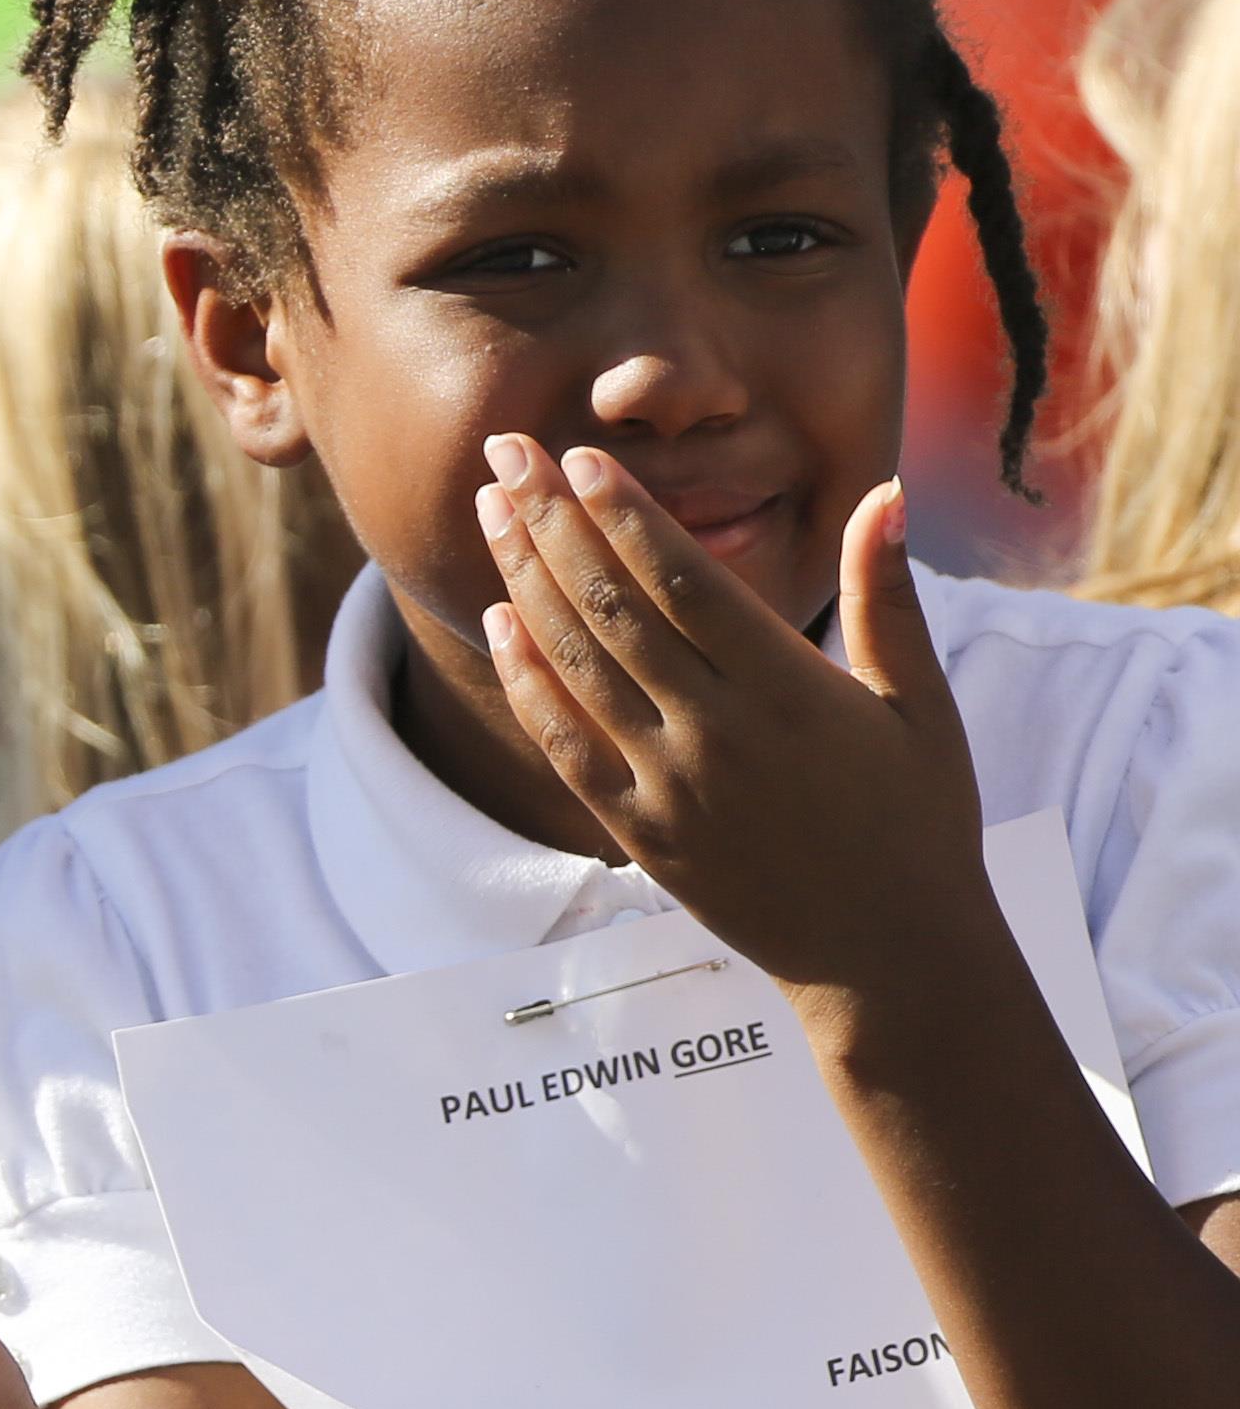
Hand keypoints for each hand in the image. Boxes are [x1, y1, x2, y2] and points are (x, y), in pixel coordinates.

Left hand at [480, 454, 990, 993]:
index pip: (683, 580)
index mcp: (790, 690)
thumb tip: (885, 493)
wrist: (888, 957)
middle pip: (610, 608)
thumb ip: (888, 599)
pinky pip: (563, 744)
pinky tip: (497, 620)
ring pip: (575, 666)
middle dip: (549, 522)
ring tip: (487, 512)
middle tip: (501, 451)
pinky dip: (526, 679)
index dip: (621, 513)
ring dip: (522, 582)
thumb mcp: (922, 705)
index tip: (575, 456)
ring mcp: (668, 785)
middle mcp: (716, 732)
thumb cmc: (919, 820)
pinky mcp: (637, 832)